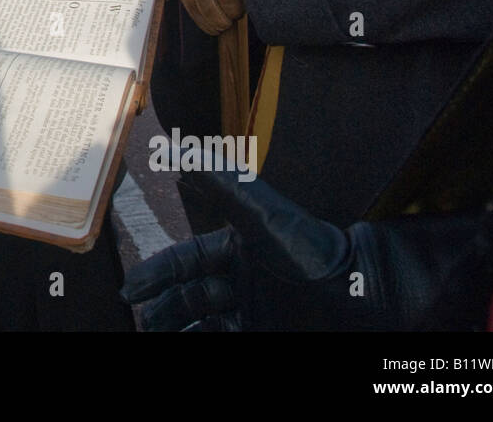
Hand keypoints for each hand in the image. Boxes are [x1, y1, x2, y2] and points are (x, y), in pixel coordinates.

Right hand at [123, 170, 485, 330]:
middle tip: (138, 319)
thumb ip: (221, 180)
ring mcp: (253, 313)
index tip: (131, 289)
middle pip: (187, 297)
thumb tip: (179, 148)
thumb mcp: (262, 213)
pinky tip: (180, 345)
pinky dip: (196, 343)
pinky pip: (218, 342)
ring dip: (174, 329)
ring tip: (153, 336)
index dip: (156, 274)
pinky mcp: (262, 338)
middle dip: (160, 307)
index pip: (185, 261)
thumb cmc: (314, 252)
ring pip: (199, 323)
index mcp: (237, 248)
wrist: (360, 301)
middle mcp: (241, 281)